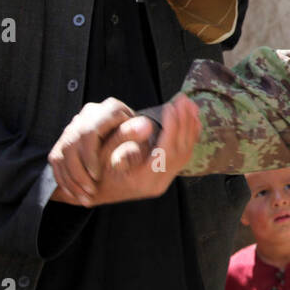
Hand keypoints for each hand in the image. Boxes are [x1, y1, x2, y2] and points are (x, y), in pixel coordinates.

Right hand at [48, 97, 134, 204]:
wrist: (132, 146)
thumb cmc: (142, 146)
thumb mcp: (143, 146)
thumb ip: (136, 143)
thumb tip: (138, 135)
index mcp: (112, 109)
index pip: (90, 131)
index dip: (90, 156)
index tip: (97, 176)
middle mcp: (91, 112)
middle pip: (73, 141)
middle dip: (79, 171)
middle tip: (90, 191)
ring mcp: (76, 124)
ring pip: (63, 152)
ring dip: (73, 179)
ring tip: (86, 197)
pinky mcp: (66, 138)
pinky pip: (57, 160)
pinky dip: (66, 180)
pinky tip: (77, 194)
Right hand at [86, 94, 201, 204]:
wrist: (96, 190)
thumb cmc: (97, 169)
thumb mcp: (103, 153)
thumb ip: (124, 137)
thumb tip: (147, 123)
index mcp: (142, 179)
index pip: (164, 151)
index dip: (171, 127)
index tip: (171, 106)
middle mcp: (157, 183)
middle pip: (179, 150)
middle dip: (183, 122)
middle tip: (183, 99)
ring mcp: (164, 181)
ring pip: (185, 152)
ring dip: (189, 127)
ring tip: (190, 104)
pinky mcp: (167, 176)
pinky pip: (185, 155)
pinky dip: (190, 136)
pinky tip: (193, 119)